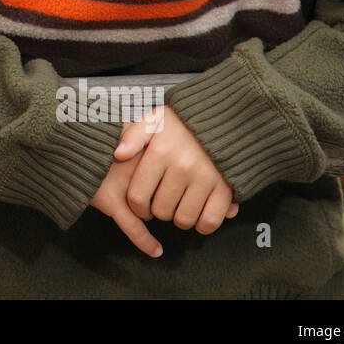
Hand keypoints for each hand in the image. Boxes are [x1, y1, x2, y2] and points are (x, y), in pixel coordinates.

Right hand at [89, 119, 162, 256]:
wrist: (60, 137)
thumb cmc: (87, 128)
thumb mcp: (117, 122)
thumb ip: (135, 131)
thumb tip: (145, 130)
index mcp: (143, 145)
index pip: (167, 164)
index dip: (167, 170)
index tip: (170, 171)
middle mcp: (139, 165)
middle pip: (162, 187)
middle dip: (158, 190)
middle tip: (153, 186)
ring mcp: (126, 184)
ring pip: (151, 207)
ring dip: (149, 208)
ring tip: (145, 207)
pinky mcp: (110, 201)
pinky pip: (133, 227)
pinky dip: (145, 241)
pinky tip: (157, 251)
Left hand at [120, 106, 238, 234]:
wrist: (221, 118)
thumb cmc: (180, 124)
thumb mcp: (152, 121)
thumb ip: (132, 136)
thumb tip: (118, 154)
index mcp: (160, 152)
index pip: (137, 196)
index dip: (137, 208)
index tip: (142, 205)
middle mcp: (182, 166)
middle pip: (161, 211)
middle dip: (158, 211)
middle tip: (162, 203)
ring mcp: (206, 178)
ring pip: (184, 219)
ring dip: (179, 219)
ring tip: (179, 206)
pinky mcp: (226, 188)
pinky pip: (210, 221)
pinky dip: (203, 225)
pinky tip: (198, 214)